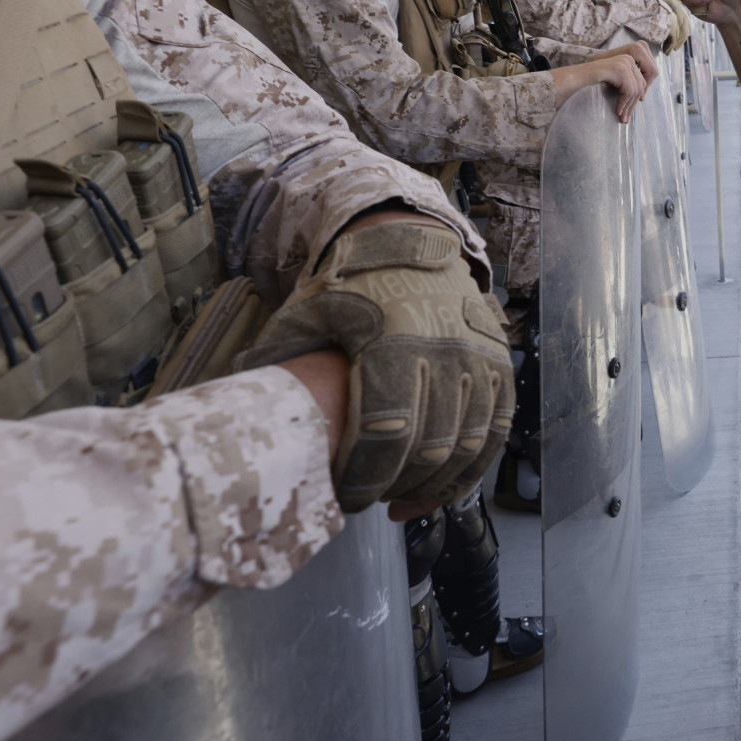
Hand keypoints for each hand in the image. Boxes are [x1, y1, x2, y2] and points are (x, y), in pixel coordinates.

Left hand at [236, 223, 513, 512]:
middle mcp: (445, 349)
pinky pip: (495, 432)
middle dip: (394, 486)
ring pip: (466, 445)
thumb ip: (280, 359)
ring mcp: (479, 357)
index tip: (345, 497)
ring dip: (431, 483)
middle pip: (428, 447)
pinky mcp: (499, 365)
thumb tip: (241, 402)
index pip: (387, 432)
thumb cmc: (353, 284)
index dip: (366, 477)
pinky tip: (437, 486)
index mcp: (392, 340)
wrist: (409, 240)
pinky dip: (470, 468)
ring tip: (398, 496)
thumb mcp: (308, 312)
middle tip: (367, 499)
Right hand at [553, 44, 649, 121]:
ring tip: (621, 118)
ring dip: (628, 107)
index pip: (642, 82)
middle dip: (632, 105)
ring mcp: (624, 61)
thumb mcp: (612, 83)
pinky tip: (616, 111)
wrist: (571, 80)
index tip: (628, 113)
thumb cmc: (588, 84)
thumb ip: (625, 85)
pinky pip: (629, 91)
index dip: (636, 99)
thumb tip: (643, 98)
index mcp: (627, 60)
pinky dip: (624, 103)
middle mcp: (628, 57)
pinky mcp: (620, 68)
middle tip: (624, 119)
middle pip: (641, 86)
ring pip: (637, 90)